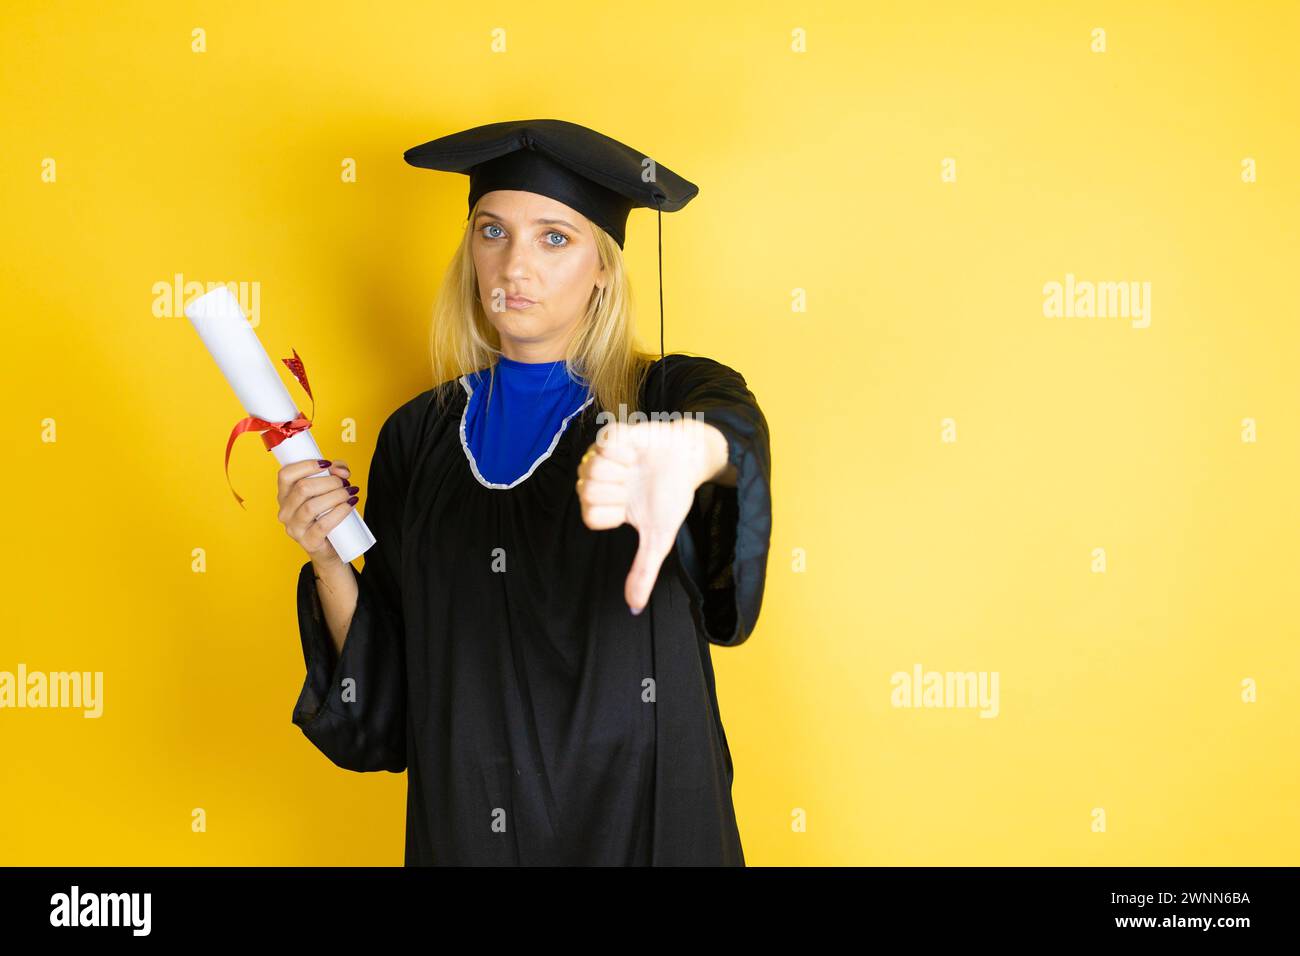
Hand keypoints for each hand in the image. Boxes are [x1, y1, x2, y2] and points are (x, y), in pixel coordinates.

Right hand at [276, 458, 357, 566]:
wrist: (332, 547)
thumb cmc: (327, 513)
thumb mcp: (328, 489)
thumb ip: (335, 472)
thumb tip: (342, 471)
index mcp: (285, 495)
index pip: (285, 474)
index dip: (306, 465)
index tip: (327, 464)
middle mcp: (285, 512)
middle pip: (302, 488)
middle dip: (328, 481)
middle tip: (344, 483)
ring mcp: (295, 528)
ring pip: (311, 507)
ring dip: (335, 495)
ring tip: (349, 493)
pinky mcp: (309, 542)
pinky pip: (323, 525)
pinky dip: (339, 512)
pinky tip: (350, 505)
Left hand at [576, 418, 729, 613]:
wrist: (690, 461)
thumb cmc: (671, 496)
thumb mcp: (659, 538)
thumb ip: (643, 571)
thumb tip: (634, 609)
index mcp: (601, 503)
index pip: (589, 516)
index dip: (614, 513)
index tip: (630, 507)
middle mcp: (595, 479)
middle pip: (586, 492)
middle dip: (617, 492)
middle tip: (633, 486)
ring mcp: (601, 455)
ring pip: (591, 468)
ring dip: (621, 472)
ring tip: (635, 468)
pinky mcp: (613, 434)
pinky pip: (604, 444)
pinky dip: (625, 452)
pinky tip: (635, 453)